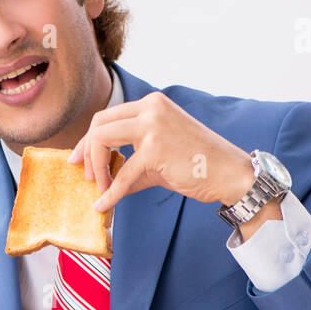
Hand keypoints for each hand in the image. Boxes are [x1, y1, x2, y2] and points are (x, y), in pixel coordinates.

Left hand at [68, 92, 255, 213]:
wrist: (230, 173)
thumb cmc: (197, 164)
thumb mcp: (158, 154)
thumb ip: (130, 158)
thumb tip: (103, 178)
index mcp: (152, 104)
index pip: (107, 115)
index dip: (88, 139)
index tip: (80, 158)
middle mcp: (151, 108)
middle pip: (99, 123)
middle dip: (85, 150)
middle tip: (84, 173)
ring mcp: (153, 126)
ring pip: (102, 140)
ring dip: (96, 167)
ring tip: (100, 186)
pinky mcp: (156, 150)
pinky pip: (122, 174)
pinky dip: (110, 193)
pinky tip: (103, 205)